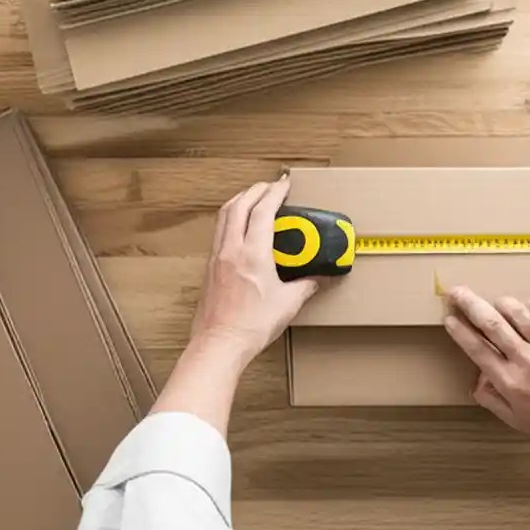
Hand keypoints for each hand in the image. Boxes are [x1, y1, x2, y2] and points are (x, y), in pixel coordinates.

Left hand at [191, 176, 319, 365]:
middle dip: (255, 190)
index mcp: (252, 254)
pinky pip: (219, 232)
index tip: (284, 184)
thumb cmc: (250, 326)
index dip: (274, 193)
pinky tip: (239, 226)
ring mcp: (217, 257)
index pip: (262, 211)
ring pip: (224, 216)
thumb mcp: (288, 304)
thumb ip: (306, 285)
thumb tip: (319, 277)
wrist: (219, 344)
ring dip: (240, 201)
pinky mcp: (210, 268)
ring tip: (253, 198)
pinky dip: (230, 219)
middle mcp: (231, 250)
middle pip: (239, 205)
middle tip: (270, 187)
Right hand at [442, 287, 529, 453]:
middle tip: (457, 292)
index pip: (477, 349)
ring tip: (495, 301)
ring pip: (519, 315)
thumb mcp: (517, 420)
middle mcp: (526, 361)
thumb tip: (476, 382)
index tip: (450, 318)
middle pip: (492, 325)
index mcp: (510, 381)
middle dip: (470, 305)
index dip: (460, 331)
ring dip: (502, 303)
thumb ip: (493, 400)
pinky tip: (528, 305)